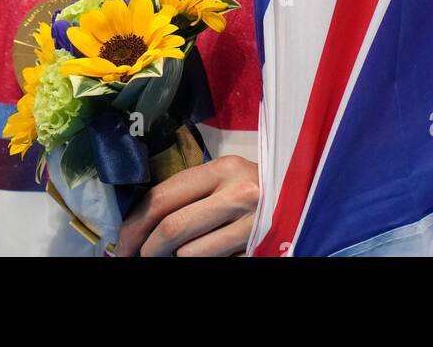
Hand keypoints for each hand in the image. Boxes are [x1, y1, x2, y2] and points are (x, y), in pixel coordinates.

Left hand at [114, 155, 258, 256]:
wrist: (310, 199)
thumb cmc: (259, 189)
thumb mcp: (227, 180)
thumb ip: (194, 192)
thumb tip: (144, 220)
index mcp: (222, 168)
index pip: (163, 196)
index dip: (135, 223)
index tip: (122, 241)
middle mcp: (237, 191)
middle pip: (172, 226)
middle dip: (145, 247)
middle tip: (134, 258)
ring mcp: (251, 223)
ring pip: (190, 253)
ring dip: (171, 261)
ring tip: (167, 259)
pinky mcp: (260, 247)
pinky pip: (215, 262)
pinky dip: (199, 264)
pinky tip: (198, 259)